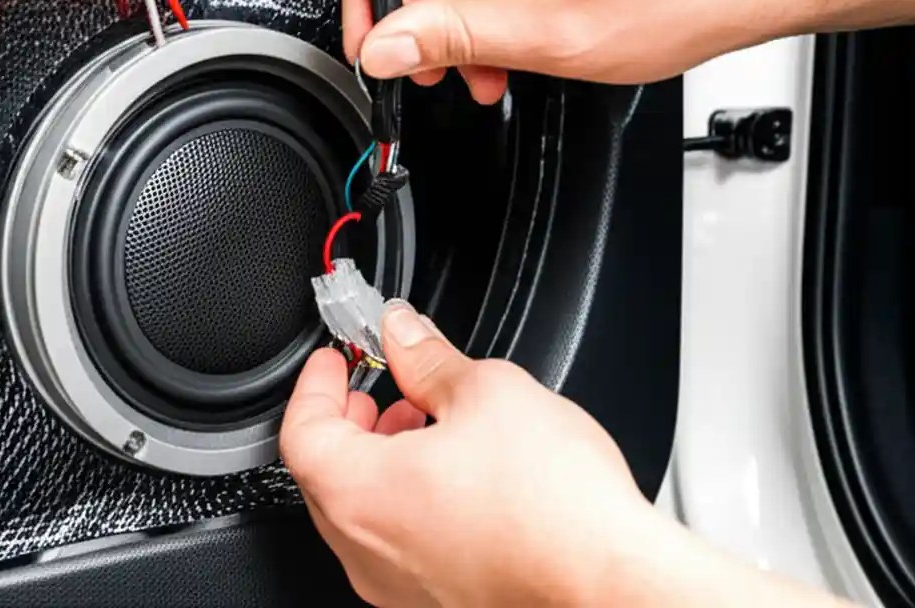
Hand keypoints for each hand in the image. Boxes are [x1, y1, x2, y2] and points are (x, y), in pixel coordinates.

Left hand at [280, 300, 855, 606]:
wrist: (614, 581)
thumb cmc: (556, 507)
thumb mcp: (487, 392)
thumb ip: (427, 358)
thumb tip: (403, 333)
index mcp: (360, 493)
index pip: (301, 430)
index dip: (315, 385)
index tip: (335, 362)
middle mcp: (366, 549)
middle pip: (325, 474)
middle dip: (349, 421)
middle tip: (377, 389)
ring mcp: (397, 586)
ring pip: (362, 512)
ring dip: (379, 461)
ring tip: (427, 426)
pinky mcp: (435, 601)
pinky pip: (398, 544)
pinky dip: (407, 502)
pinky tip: (454, 476)